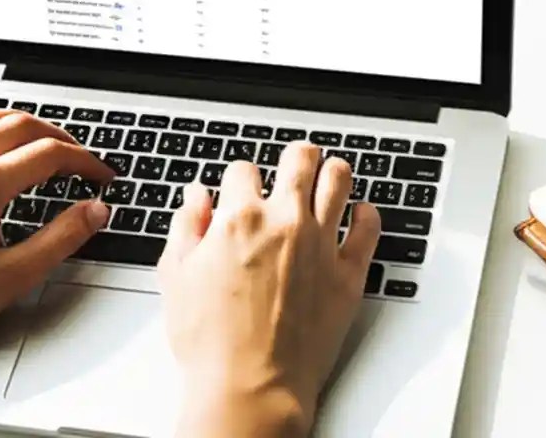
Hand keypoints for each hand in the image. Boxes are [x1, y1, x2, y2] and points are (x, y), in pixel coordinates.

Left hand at [0, 109, 114, 409]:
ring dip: (26, 125)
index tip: (102, 177)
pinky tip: (1, 150)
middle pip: (23, 125)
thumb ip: (61, 238)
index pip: (49, 154)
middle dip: (63, 138)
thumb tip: (93, 211)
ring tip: (48, 144)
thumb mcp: (12, 276)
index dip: (86, 162)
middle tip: (84, 161)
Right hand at [158, 143, 381, 437]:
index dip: (241, 177)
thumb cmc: (211, 344)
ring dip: (333, 172)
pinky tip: (360, 213)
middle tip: (296, 164)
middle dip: (296, 157)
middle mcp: (284, 222)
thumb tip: (197, 196)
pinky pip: (369, 229)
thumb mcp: (176, 278)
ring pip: (339, 181)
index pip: (244, 169)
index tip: (243, 188)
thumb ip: (187, 226)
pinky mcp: (348, 274)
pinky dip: (366, 214)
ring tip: (329, 177)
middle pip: (300, 158)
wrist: (250, 388)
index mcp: (239, 219)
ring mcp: (321, 245)